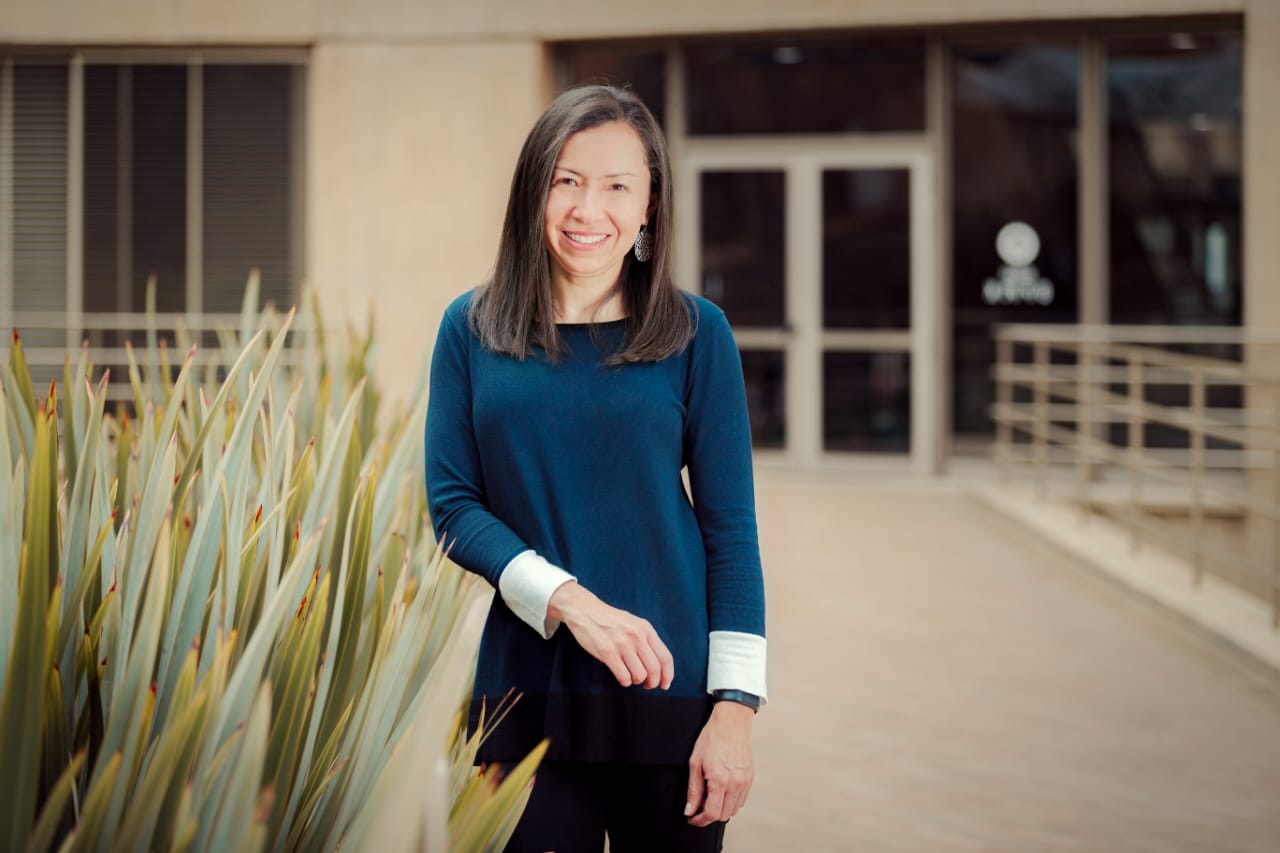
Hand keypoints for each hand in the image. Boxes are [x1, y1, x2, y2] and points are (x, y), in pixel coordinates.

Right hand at [547, 582, 673, 689]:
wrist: (585, 610)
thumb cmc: (610, 620)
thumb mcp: (634, 623)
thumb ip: (647, 639)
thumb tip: (659, 664)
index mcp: (646, 629)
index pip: (665, 657)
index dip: (668, 675)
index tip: (665, 684)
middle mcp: (637, 636)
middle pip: (654, 669)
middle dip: (652, 682)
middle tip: (647, 685)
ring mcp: (622, 644)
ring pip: (639, 675)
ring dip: (636, 681)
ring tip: (631, 677)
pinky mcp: (607, 652)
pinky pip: (624, 676)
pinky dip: (625, 682)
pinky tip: (621, 677)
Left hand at [685, 701, 753, 826]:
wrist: (731, 723)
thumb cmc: (712, 738)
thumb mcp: (695, 763)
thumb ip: (693, 790)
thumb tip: (690, 809)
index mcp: (720, 781)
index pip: (711, 814)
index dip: (699, 820)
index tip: (693, 818)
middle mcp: (735, 784)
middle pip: (723, 815)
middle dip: (709, 815)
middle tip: (699, 806)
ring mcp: (745, 782)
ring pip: (733, 810)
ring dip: (721, 809)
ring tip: (710, 796)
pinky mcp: (750, 778)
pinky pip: (741, 800)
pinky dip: (731, 801)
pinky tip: (722, 790)